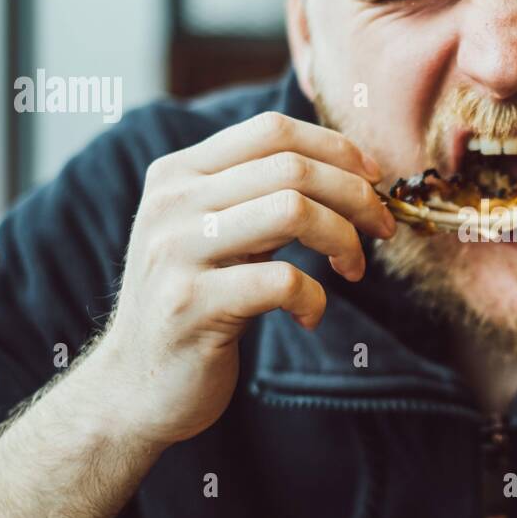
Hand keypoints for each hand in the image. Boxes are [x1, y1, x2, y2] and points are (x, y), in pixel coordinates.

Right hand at [93, 110, 395, 445]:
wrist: (135, 387)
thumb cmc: (197, 304)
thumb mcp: (218, 236)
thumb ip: (260, 197)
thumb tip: (352, 171)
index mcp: (178, 174)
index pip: (272, 131)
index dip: (335, 148)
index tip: (372, 180)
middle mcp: (171, 203)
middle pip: (292, 168)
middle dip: (355, 196)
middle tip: (381, 229)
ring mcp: (176, 252)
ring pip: (292, 211)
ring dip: (343, 239)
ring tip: (353, 270)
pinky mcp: (192, 305)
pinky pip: (283, 280)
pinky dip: (315, 298)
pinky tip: (309, 316)